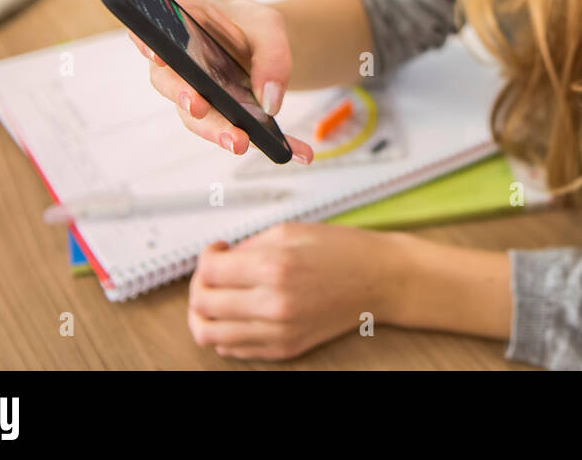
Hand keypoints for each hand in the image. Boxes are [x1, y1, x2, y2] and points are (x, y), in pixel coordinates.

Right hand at [126, 0, 312, 161]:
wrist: (259, 43)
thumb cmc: (250, 26)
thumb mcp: (268, 27)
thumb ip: (272, 56)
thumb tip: (270, 103)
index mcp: (182, 24)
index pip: (155, 32)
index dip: (148, 43)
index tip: (158, 55)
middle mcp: (178, 63)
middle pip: (173, 83)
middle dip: (186, 98)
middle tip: (200, 109)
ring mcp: (192, 93)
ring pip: (195, 116)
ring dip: (216, 131)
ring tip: (241, 143)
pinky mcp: (214, 115)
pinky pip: (232, 130)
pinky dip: (263, 143)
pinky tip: (297, 152)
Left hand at [187, 222, 401, 359]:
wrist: (381, 280)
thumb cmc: (343, 251)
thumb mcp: (291, 231)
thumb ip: (248, 246)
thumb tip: (219, 261)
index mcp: (273, 267)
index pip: (209, 271)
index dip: (206, 257)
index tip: (217, 251)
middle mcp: (273, 304)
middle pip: (202, 304)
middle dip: (200, 284)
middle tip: (213, 273)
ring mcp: (279, 332)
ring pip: (210, 334)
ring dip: (204, 313)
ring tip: (217, 297)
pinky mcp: (285, 349)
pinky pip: (234, 350)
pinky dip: (224, 333)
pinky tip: (237, 313)